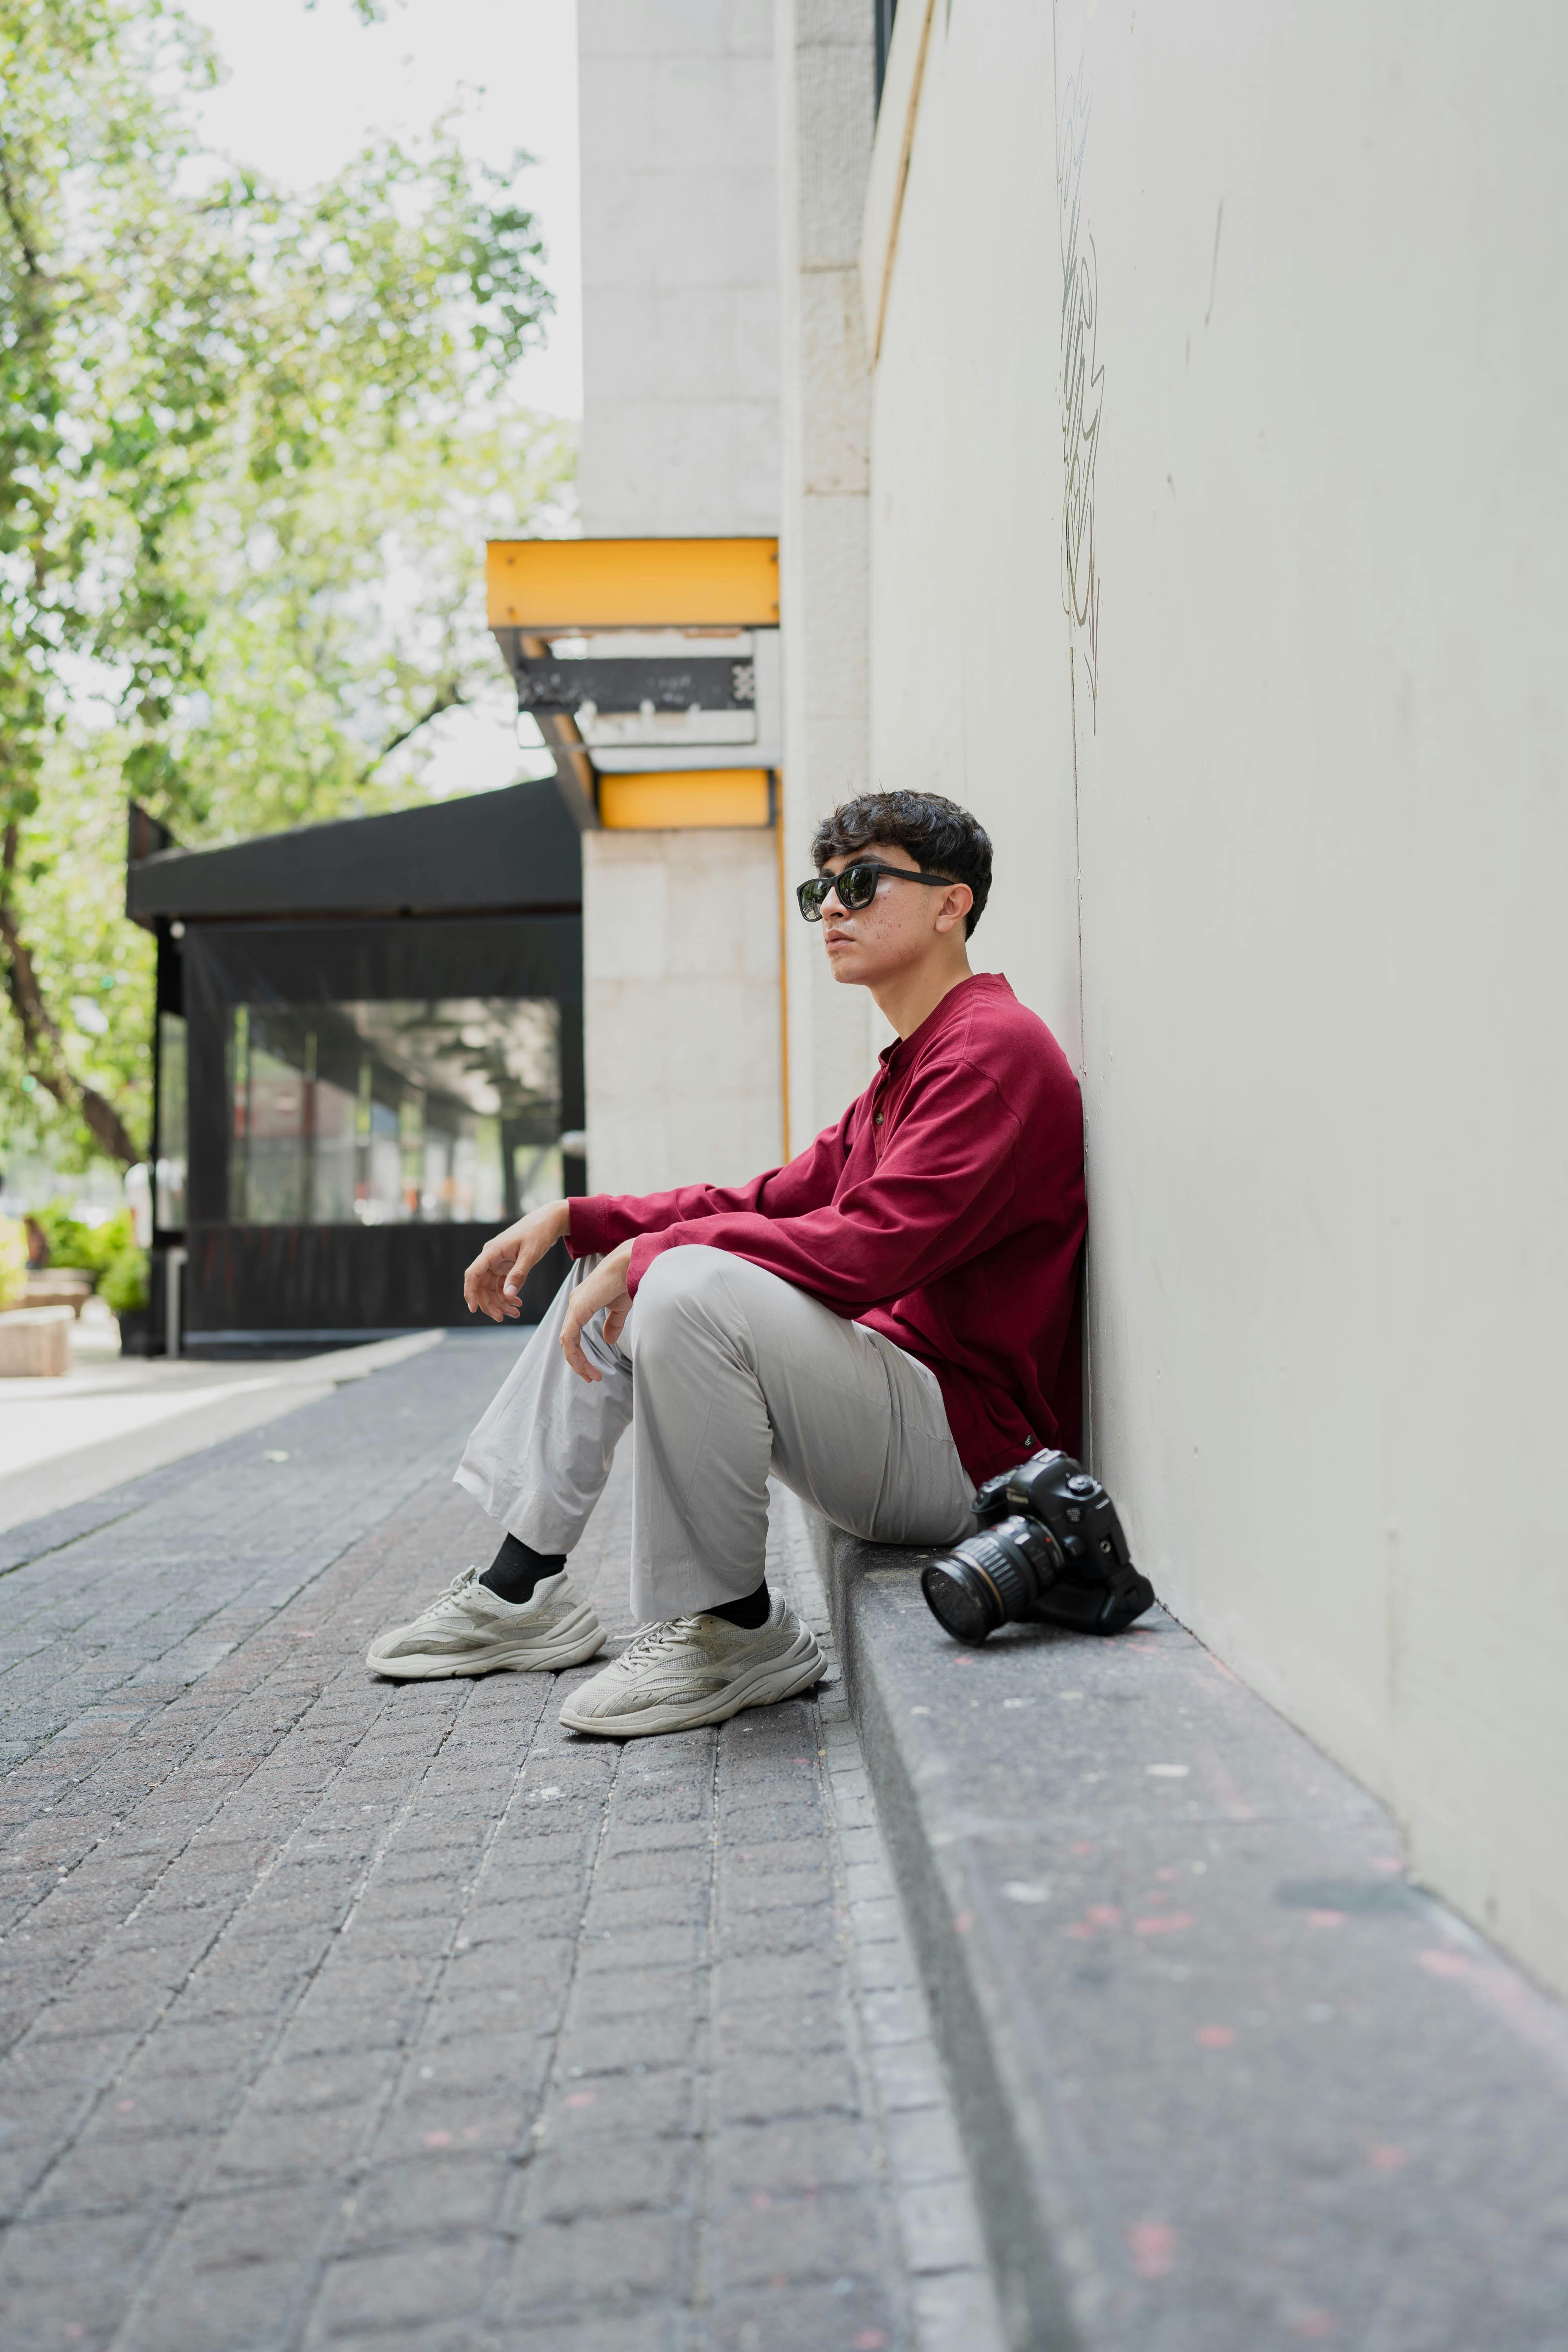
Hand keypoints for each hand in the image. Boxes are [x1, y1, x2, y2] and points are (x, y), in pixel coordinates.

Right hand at [463, 1200, 571, 1321]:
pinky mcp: (506, 1265)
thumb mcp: (530, 1254)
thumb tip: (507, 1296)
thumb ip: (519, 1275)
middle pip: (480, 1285)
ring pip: (490, 1287)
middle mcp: (491, 1257)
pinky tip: (517, 1303)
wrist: (548, 1221)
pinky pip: (501, 1284)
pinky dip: (507, 1295)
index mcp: (492, 1252)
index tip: (473, 1309)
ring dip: (500, 1302)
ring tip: (515, 1313)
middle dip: (489, 1303)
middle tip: (502, 1318)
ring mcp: (498, 1262)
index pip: (473, 1274)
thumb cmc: (538, 1233)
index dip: (470, 1292)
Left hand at [559, 1240, 634, 1380]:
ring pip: (567, 1341)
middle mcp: (575, 1304)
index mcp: (582, 1303)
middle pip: (568, 1340)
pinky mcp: (578, 1310)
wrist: (632, 1264)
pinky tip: (584, 1366)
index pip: (574, 1334)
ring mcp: (575, 1306)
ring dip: (577, 1362)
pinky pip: (569, 1338)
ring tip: (591, 1376)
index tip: (594, 1370)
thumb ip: (613, 1323)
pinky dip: (574, 1354)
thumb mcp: (620, 1308)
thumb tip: (608, 1340)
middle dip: (578, 1362)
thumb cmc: (628, 1280)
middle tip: (591, 1378)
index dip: (581, 1354)